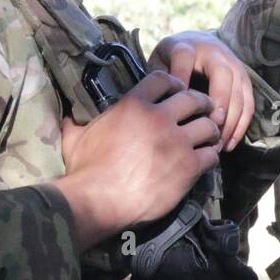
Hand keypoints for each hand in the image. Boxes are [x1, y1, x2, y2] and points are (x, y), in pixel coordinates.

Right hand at [54, 70, 220, 249]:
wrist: (98, 200)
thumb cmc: (84, 169)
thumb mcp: (76, 138)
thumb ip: (78, 123)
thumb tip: (68, 119)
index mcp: (134, 104)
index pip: (163, 79)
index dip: (174, 83)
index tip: (178, 91)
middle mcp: (160, 117)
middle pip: (194, 99)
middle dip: (202, 103)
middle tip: (205, 111)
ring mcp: (177, 141)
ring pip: (208, 126)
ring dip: (211, 130)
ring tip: (210, 136)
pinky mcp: (189, 166)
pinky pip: (211, 154)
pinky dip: (211, 155)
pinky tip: (207, 159)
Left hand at [149, 31, 254, 150]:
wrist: (199, 43)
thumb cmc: (173, 60)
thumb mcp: (160, 63)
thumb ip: (159, 82)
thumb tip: (164, 110)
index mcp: (187, 47)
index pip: (184, 58)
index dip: (180, 80)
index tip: (175, 106)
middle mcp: (214, 53)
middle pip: (222, 73)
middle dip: (219, 100)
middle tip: (211, 126)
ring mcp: (233, 66)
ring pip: (239, 92)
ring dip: (231, 120)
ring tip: (218, 144)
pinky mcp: (244, 80)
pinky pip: (248, 104)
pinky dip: (240, 126)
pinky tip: (228, 144)